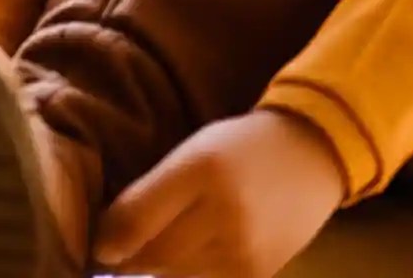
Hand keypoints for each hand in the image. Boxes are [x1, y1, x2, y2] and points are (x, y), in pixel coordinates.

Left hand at [93, 110, 346, 277]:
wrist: (312, 157)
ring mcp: (244, 251)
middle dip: (128, 259)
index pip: (132, 222)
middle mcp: (224, 213)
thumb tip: (107, 241)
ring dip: (156, 271)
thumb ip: (151, 191)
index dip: (105, 239)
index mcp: (202, 170)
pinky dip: (187, 277)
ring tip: (159, 250)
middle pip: (150, 257)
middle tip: (120, 253)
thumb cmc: (241, 148)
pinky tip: (190, 259)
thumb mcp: (194, 151)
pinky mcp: (257, 275)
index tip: (100, 242)